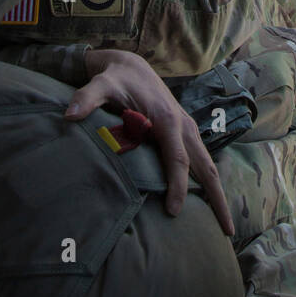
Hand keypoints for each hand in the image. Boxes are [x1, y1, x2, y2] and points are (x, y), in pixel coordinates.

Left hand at [64, 49, 233, 236]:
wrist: (132, 66)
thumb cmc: (116, 79)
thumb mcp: (101, 84)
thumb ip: (86, 98)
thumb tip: (69, 116)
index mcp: (166, 118)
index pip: (177, 158)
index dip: (177, 186)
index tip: (173, 211)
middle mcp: (183, 125)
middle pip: (206, 166)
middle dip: (218, 198)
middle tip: (226, 231)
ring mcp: (187, 129)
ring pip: (209, 166)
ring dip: (219, 193)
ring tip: (226, 225)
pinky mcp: (185, 133)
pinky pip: (202, 162)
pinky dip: (209, 183)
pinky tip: (209, 203)